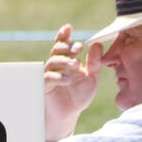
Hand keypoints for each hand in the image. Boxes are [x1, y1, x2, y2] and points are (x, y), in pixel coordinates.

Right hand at [44, 23, 103, 141]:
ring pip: (53, 61)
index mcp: (67, 59)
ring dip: (65, 61)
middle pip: (57, 49)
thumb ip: (94, 63)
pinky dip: (58, 77)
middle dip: (67, 47)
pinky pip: (48, 77)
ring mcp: (49, 74)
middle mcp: (56, 64)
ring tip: (76, 66)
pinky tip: (67, 79)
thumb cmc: (79, 95)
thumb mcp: (91, 78)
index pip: (63, 43)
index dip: (64, 34)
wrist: (70, 113)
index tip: (69, 27)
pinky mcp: (44, 86)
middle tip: (78, 48)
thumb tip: (97, 44)